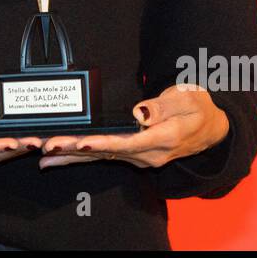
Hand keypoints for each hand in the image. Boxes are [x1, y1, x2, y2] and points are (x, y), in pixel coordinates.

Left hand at [37, 83, 229, 169]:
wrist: (212, 128)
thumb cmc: (199, 108)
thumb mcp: (189, 98)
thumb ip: (164, 106)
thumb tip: (141, 112)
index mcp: (163, 139)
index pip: (127, 142)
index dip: (103, 143)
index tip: (81, 142)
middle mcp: (148, 154)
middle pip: (107, 152)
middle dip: (76, 150)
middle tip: (48, 147)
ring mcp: (140, 157)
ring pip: (101, 157)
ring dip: (72, 156)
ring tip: (44, 155)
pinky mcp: (133, 154)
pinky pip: (103, 156)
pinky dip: (78, 157)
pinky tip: (57, 158)